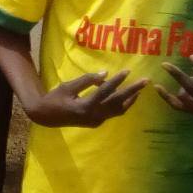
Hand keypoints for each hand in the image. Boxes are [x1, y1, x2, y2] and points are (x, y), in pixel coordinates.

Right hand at [26, 69, 146, 126]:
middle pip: (118, 101)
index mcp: (85, 106)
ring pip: (119, 110)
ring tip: (140, 88)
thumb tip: (105, 73)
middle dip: (132, 90)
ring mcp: (97, 120)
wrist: (46, 117)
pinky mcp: (97, 122)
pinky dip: (122, 104)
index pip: (105, 91)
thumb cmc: (54, 99)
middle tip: (145, 81)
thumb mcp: (68, 86)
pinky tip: (127, 96)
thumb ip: (87, 80)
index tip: (128, 71)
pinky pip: (114, 112)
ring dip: (130, 99)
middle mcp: (94, 116)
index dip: (117, 80)